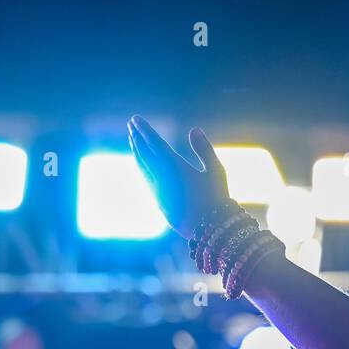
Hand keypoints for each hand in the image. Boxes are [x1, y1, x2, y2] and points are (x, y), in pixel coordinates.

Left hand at [127, 115, 230, 239]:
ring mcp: (158, 191)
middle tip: (131, 125)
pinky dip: (142, 167)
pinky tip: (143, 164)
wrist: (210, 229)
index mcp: (175, 167)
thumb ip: (204, 149)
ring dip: (137, 152)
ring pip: (143, 168)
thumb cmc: (217, 197)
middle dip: (137, 138)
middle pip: (144, 154)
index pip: (154, 144)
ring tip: (133, 140)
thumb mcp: (215, 170)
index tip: (135, 119)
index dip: (144, 130)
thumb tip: (194, 129)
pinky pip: (146, 179)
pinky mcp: (159, 201)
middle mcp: (162, 178)